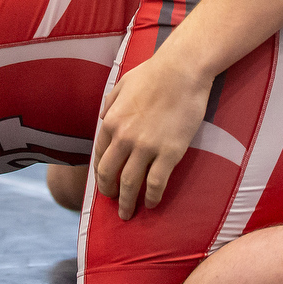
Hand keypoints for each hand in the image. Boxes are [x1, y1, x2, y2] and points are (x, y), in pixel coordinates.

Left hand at [93, 51, 210, 219]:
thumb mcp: (122, 84)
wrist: (182, 70)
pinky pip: (156, 183)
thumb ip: (110, 103)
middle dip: (109, 192)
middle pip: (109, 174)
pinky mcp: (169, 153)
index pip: (99, 155)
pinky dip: (152, 197)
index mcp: (111, 120)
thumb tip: (103, 117)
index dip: (100, 173)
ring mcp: (146, 147)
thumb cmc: (154, 72)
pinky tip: (152, 203)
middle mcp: (124, 137)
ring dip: (127, 202)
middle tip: (112, 202)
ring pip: (131, 184)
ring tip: (127, 214)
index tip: (105, 182)